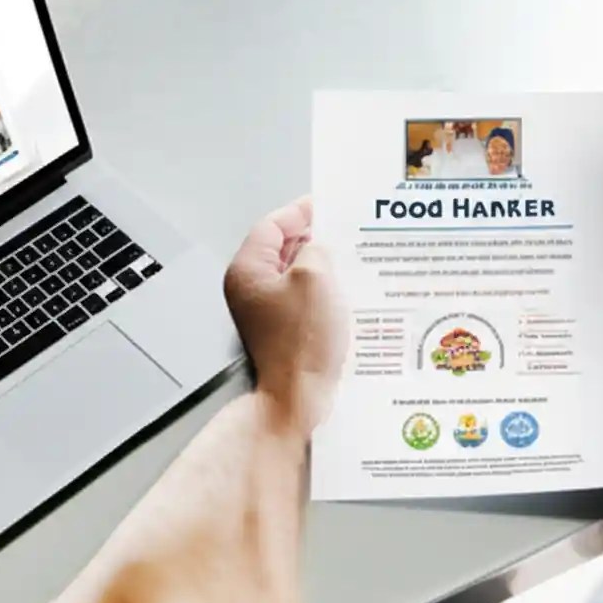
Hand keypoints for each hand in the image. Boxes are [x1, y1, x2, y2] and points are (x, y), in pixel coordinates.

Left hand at [224, 197, 347, 431]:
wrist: (300, 397)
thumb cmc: (302, 339)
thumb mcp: (315, 277)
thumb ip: (316, 249)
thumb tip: (318, 247)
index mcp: (248, 270)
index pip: (272, 225)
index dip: (302, 211)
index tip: (330, 205)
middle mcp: (251, 288)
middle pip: (283, 248)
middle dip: (316, 238)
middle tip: (348, 230)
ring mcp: (266, 311)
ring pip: (296, 273)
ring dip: (323, 264)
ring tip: (354, 258)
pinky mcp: (283, 329)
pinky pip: (303, 297)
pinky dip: (323, 289)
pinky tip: (348, 290)